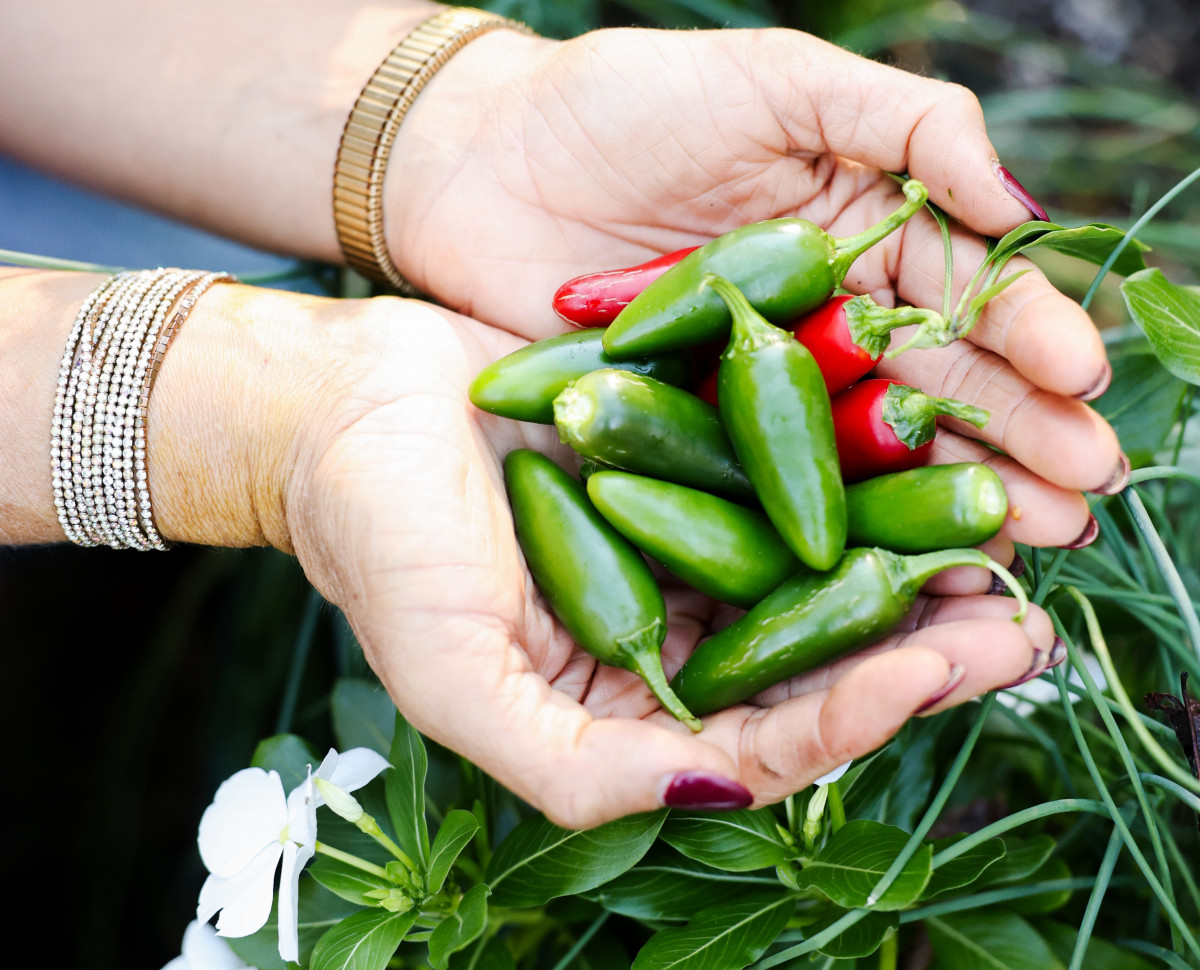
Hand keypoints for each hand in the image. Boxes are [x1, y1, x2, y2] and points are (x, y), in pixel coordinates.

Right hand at [283, 298, 1056, 828]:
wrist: (341, 401)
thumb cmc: (377, 542)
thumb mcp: (457, 680)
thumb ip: (577, 768)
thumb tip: (724, 788)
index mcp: (621, 703)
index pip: (759, 735)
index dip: (848, 716)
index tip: (927, 673)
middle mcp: (667, 630)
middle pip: (814, 657)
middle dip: (917, 650)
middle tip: (1012, 627)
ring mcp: (684, 539)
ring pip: (819, 567)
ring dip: (910, 563)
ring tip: (1001, 550)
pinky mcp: (689, 451)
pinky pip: (784, 468)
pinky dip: (854, 469)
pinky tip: (920, 453)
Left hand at [392, 24, 1123, 550]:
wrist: (478, 164)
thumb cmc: (620, 104)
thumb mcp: (773, 83)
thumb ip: (902, 123)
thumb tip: (1020, 201)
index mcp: (855, 234)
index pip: (959, 295)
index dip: (1024, 339)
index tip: (1080, 385)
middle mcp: (820, 321)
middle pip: (931, 386)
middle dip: (1012, 438)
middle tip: (1079, 498)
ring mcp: (758, 388)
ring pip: (870, 450)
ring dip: (950, 498)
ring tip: (1027, 542)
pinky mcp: (694, 437)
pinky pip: (775, 486)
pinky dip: (838, 523)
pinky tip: (902, 562)